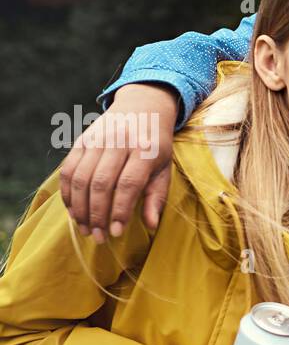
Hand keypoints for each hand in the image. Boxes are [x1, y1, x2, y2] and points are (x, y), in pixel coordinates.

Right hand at [59, 83, 177, 239]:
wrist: (143, 107)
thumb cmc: (156, 146)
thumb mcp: (164, 168)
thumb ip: (157, 196)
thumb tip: (151, 225)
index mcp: (145, 150)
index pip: (128, 184)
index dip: (119, 210)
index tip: (116, 233)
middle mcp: (119, 142)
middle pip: (101, 183)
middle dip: (97, 214)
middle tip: (98, 237)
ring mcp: (97, 139)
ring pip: (81, 177)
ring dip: (79, 208)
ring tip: (85, 229)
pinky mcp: (81, 140)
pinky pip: (69, 169)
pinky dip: (68, 193)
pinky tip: (73, 211)